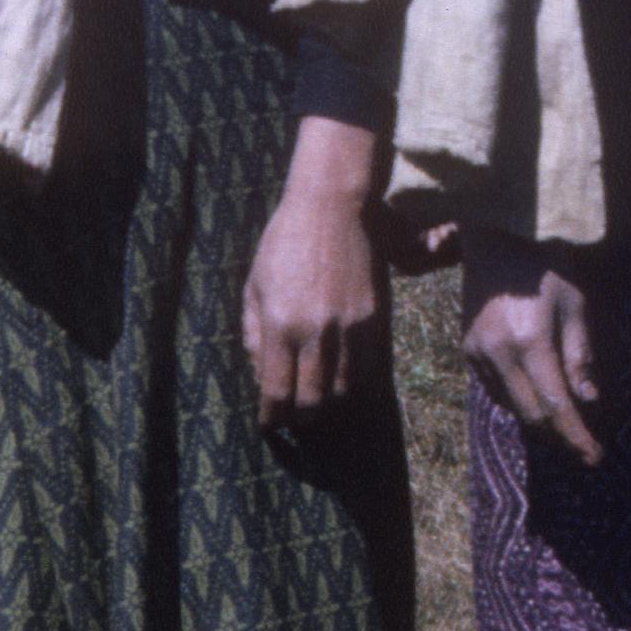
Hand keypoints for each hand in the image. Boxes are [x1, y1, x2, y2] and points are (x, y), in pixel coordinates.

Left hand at [242, 128, 386, 419]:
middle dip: (300, 418)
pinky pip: (367, 369)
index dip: (272, 417)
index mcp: (280, 324)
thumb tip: (262, 374)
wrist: (333, 206)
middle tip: (294, 418)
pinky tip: (342, 377)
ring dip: (328, 403)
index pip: (276, 393)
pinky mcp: (376, 319)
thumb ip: (254, 333)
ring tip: (318, 399)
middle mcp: (316, 332)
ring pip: (343, 391)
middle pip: (312, 402)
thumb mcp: (255, 284)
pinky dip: (353, 382)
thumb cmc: (285, 242)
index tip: (270, 423)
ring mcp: (350, 328)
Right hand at [463, 235, 601, 461]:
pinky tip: (537, 394)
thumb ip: (580, 354)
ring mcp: (477, 353)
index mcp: (529, 340)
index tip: (595, 457)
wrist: (498, 235)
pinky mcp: (468, 349)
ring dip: (539, 419)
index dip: (576, 436)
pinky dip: (518, 399)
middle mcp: (498, 353)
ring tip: (565, 422)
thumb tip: (587, 400)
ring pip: (511, 405)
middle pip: (530, 415)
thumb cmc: (546, 265)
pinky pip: (494, 389)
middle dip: (560, 435)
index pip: (555, 405)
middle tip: (585, 445)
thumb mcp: (575, 305)